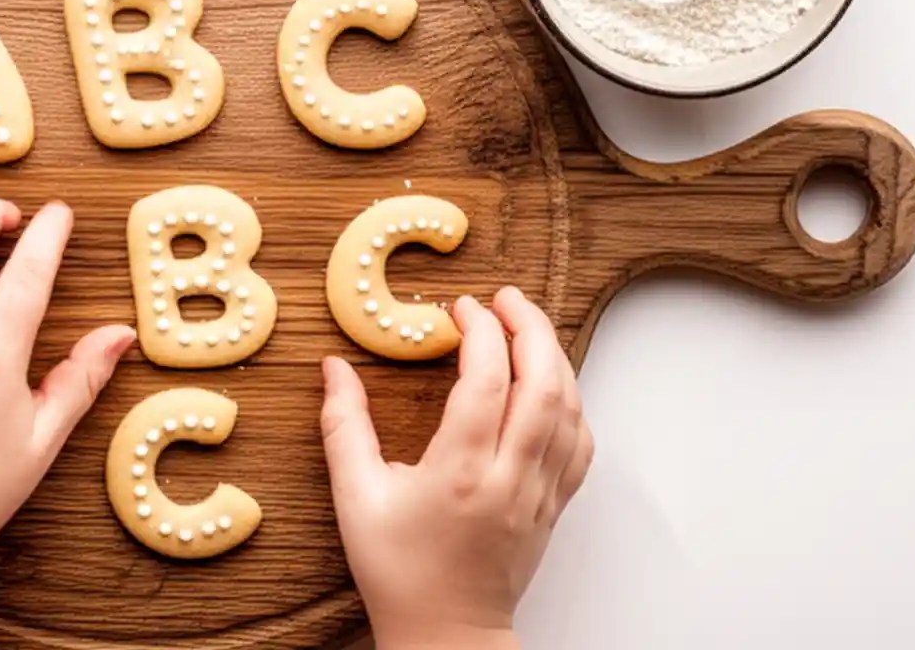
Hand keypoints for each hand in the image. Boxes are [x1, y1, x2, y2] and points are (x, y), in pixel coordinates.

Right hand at [320, 287, 593, 648]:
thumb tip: (333, 367)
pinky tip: (550, 385)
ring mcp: (539, 494)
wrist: (446, 633)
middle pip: (543, 384)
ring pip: (570, 410)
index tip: (460, 308)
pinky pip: (581, 444)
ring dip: (554, 358)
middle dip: (529, 326)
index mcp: (458, 474)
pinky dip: (571, 403)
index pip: (486, 380)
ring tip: (526, 328)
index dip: (479, 331)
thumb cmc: (397, 570)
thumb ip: (342, 426)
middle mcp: (508, 480)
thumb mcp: (355, 497)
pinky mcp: (554, 507)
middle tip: (504, 298)